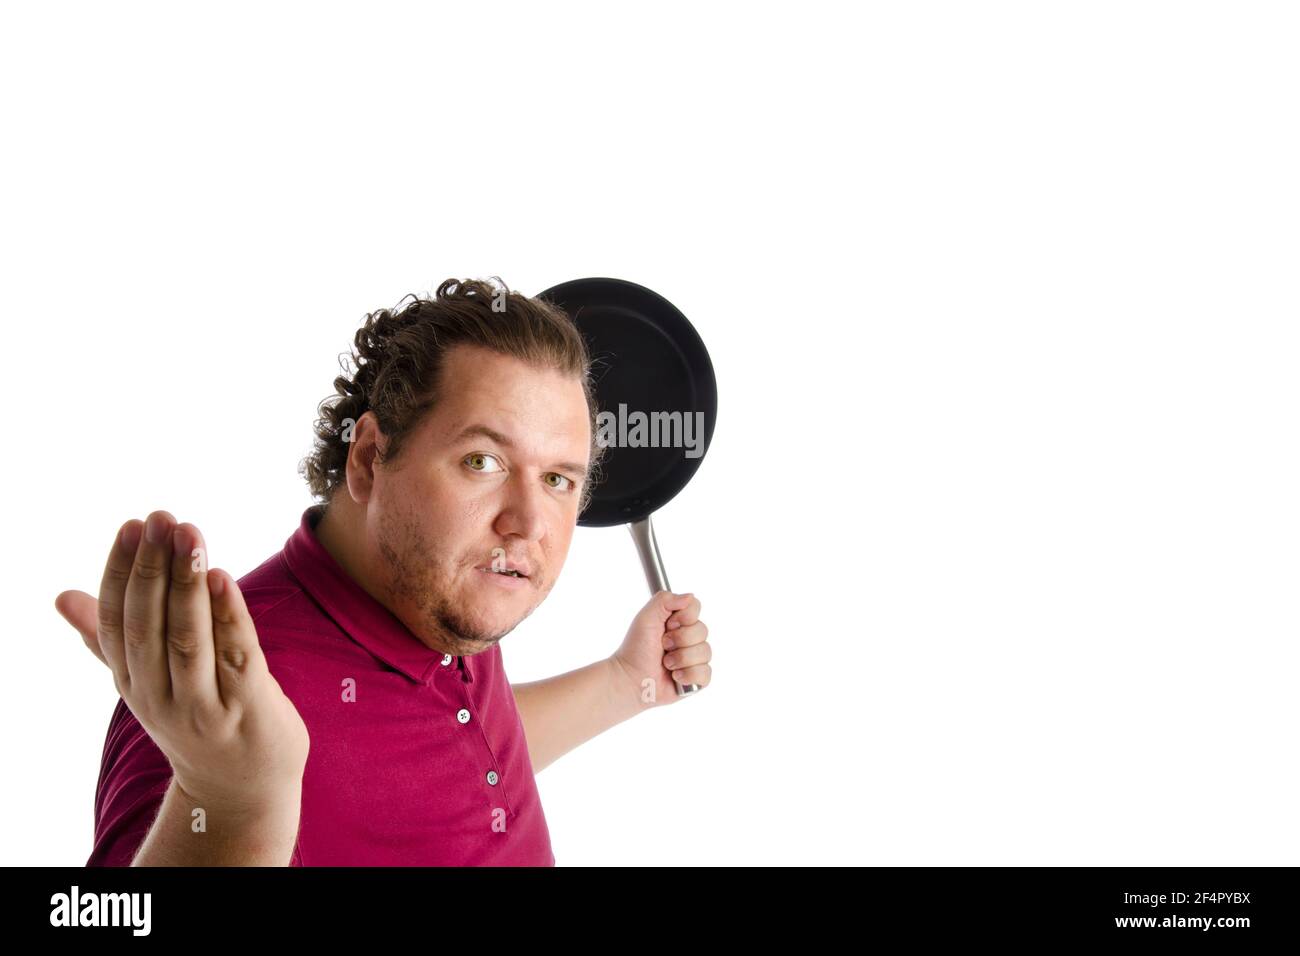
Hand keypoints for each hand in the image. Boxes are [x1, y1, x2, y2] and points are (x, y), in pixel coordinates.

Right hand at [55, 510, 309, 812]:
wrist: (240, 789)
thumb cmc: (196, 718)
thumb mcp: (146, 682)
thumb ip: (107, 639)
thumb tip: (61, 596)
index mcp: (132, 681)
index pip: (117, 620)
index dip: (121, 572)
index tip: (131, 526)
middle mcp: (159, 695)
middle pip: (148, 624)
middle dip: (152, 567)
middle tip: (161, 518)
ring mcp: (203, 705)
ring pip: (187, 637)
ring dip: (186, 583)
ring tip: (190, 534)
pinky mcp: (247, 708)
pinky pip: (234, 655)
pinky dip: (228, 615)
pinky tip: (223, 577)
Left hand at [610, 591, 710, 706]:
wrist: (630, 679)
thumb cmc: (636, 648)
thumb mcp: (646, 617)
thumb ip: (665, 600)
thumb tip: (690, 596)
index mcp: (678, 621)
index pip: (695, 607)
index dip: (683, 617)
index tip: (667, 625)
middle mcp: (689, 638)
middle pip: (703, 630)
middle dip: (680, 640)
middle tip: (663, 646)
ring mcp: (694, 658)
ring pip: (705, 652)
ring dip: (681, 659)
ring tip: (666, 664)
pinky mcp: (697, 679)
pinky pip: (705, 673)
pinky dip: (688, 675)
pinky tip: (674, 677)